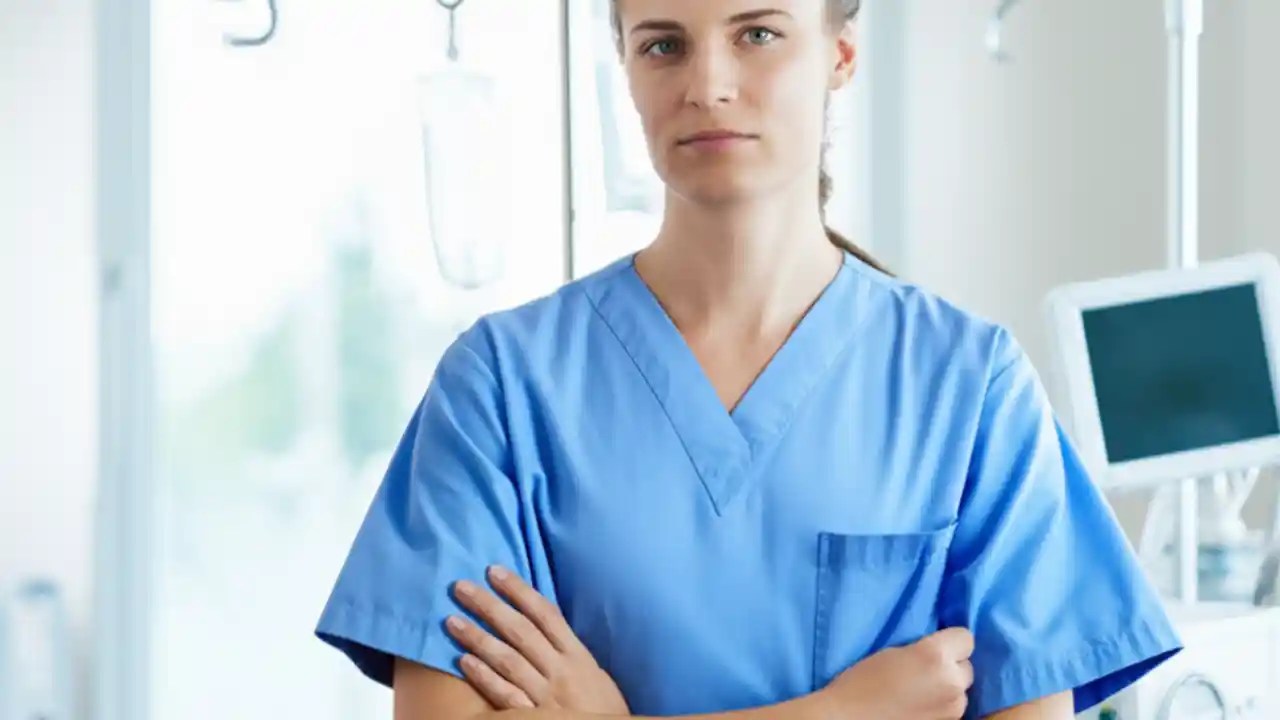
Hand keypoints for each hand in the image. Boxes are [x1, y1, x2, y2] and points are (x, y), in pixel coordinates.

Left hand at [445, 565, 629, 714]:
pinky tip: (464, 662)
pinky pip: (506, 696)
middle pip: (521, 631)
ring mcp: (546, 696)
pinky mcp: (533, 718)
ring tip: (452, 620)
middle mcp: (561, 671)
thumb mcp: (591, 671)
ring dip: (478, 638)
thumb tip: (537, 619)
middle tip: (461, 587)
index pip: (545, 614)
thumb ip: (566, 648)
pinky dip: (485, 678)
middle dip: (490, 606)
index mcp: (577, 656)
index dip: (519, 590)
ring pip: (508, 660)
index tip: (494, 570)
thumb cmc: (600, 707)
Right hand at [817, 627, 974, 719]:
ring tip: (920, 691)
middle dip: (951, 666)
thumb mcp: (894, 651)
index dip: (950, 640)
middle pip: (967, 667)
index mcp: (936, 656)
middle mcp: (952, 682)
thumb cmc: (861, 682)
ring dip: (948, 688)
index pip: (966, 638)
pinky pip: (952, 709)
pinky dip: (941, 706)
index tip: (935, 645)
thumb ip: (924, 649)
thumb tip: (941, 650)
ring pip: (961, 690)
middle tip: (924, 670)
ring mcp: (954, 709)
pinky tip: (919, 707)